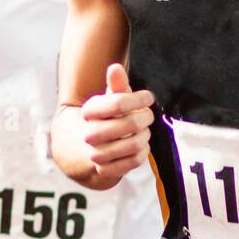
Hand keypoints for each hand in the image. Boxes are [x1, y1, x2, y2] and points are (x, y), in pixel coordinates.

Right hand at [78, 64, 154, 182]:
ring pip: (134, 144)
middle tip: (148, 116)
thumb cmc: (109, 117)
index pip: (118, 103)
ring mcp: (97, 154)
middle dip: (145, 118)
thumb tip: (116, 68)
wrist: (94, 146)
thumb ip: (116, 85)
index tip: (149, 98)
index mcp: (90, 111)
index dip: (138, 99)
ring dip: (145, 136)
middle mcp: (90, 134)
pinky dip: (143, 152)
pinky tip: (142, 146)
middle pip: (130, 124)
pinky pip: (134, 161)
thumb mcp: (111, 98)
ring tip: (144, 131)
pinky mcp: (106, 170)